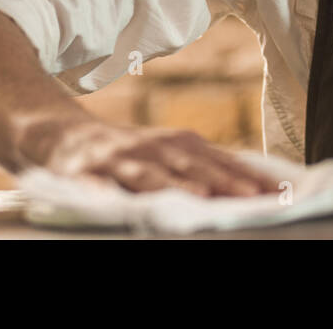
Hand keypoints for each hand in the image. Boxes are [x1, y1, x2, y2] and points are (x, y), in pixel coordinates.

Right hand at [23, 117, 280, 197]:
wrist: (58, 132)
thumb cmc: (124, 152)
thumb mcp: (166, 153)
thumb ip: (204, 166)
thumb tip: (254, 181)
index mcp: (175, 144)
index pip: (217, 160)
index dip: (245, 174)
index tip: (275, 190)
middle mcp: (150, 148)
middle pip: (190, 164)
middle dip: (222, 179)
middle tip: (250, 194)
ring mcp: (115, 158)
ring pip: (147, 172)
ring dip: (174, 183)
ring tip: (199, 196)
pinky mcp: (81, 171)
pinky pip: (93, 183)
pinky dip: (104, 190)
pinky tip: (115, 199)